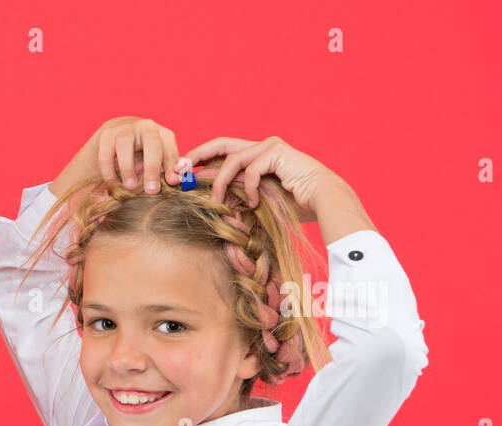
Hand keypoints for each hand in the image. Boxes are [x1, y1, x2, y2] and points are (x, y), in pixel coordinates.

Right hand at [96, 117, 184, 192]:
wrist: (118, 135)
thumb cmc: (143, 153)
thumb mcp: (158, 161)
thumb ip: (167, 170)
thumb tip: (175, 181)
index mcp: (163, 134)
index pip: (170, 149)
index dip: (172, 166)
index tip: (172, 182)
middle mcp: (146, 127)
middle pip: (152, 143)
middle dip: (152, 167)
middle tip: (151, 190)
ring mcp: (125, 129)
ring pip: (125, 144)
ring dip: (128, 168)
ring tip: (130, 187)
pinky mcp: (107, 134)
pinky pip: (106, 153)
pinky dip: (108, 171)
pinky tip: (112, 185)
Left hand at [181, 135, 335, 222]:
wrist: (322, 200)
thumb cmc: (292, 205)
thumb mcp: (254, 200)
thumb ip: (235, 195)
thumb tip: (210, 198)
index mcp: (255, 155)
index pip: (220, 151)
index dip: (199, 159)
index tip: (180, 172)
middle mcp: (261, 146)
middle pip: (220, 144)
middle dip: (196, 156)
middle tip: (179, 171)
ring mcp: (269, 146)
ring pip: (231, 160)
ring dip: (220, 183)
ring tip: (217, 203)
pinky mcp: (276, 152)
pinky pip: (250, 170)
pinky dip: (247, 188)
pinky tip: (253, 203)